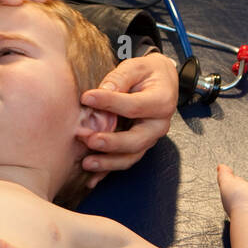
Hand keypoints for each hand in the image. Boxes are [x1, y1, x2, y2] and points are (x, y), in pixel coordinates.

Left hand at [76, 52, 177, 188]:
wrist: (159, 82)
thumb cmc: (146, 74)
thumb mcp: (136, 67)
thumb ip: (120, 78)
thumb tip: (103, 90)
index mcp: (162, 102)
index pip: (134, 107)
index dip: (110, 103)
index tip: (87, 97)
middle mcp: (158, 125)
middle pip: (136, 140)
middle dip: (111, 143)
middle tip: (88, 138)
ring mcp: (148, 139)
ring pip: (130, 156)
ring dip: (108, 162)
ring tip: (86, 162)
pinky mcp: (137, 147)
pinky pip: (123, 162)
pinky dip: (107, 172)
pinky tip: (91, 180)